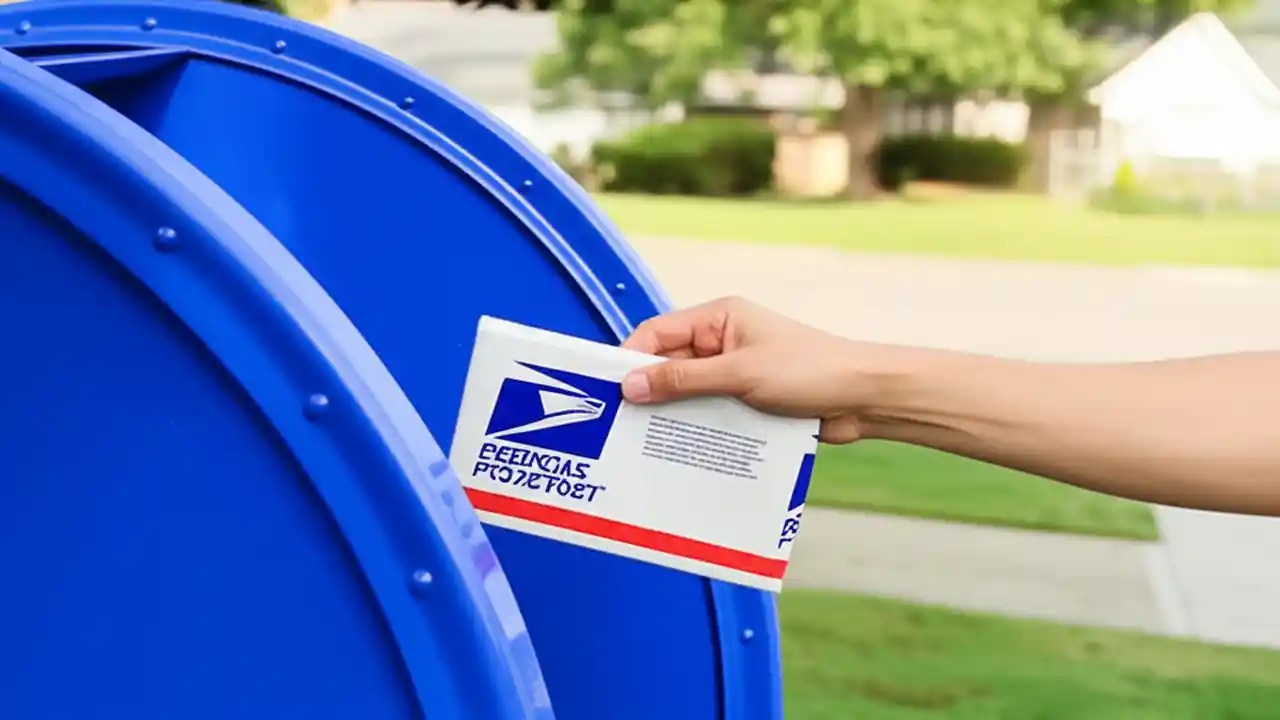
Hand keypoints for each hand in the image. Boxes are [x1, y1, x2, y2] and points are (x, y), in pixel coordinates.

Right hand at [620, 296, 876, 443]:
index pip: (657, 333)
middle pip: (669, 364)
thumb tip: (629, 385)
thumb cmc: (808, 371)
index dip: (629, 359)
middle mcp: (723, 340)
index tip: (605, 391)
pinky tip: (680, 451)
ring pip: (688, 392)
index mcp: (719, 318)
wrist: (865, 397)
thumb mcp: (739, 374)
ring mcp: (735, 371)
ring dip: (673, 414)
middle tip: (619, 425)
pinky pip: (710, 411)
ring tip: (643, 444)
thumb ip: (683, 379)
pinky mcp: (748, 400)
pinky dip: (696, 427)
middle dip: (648, 392)